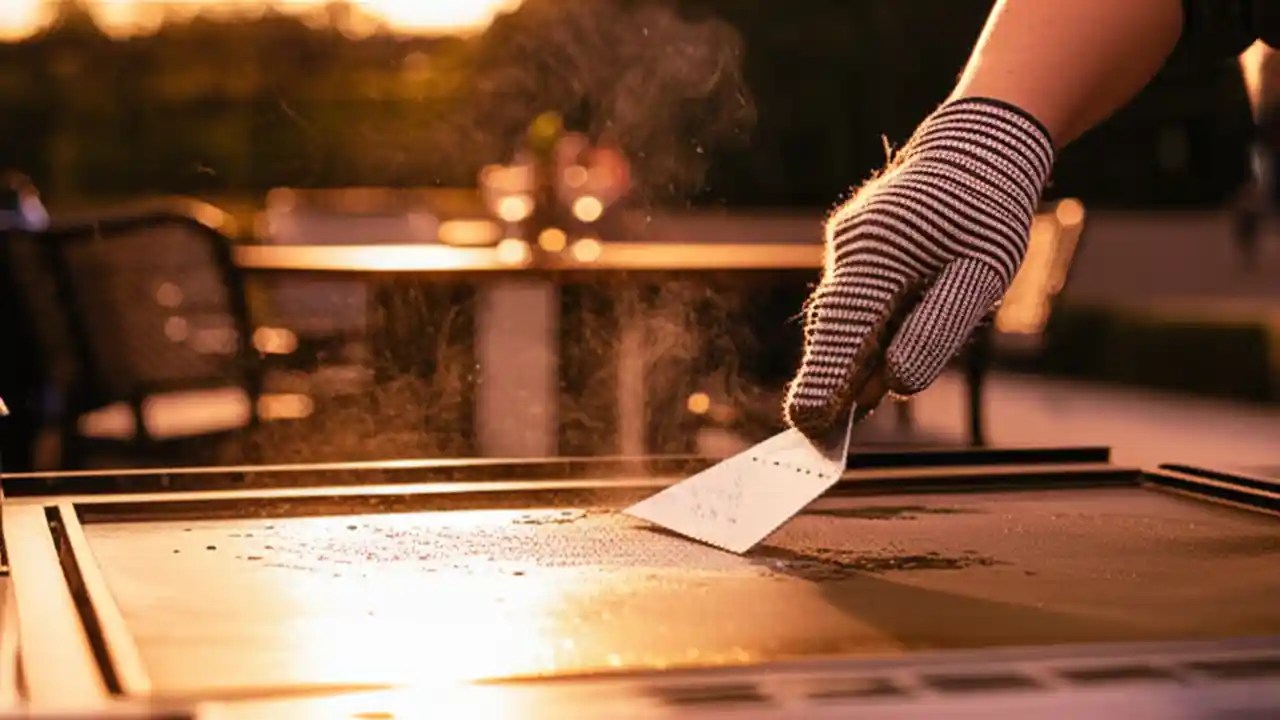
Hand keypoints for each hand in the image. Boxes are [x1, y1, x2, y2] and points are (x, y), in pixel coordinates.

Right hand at [784, 97, 1053, 439]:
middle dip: (833, 381)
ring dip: (855, 360)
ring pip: (846, 318)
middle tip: (830, 435)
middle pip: (835, 330)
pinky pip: (858, 300)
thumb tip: (896, 384)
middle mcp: (851, 249)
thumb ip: (937, 330)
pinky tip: (885, 357)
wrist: (982, 142)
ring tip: (865, 403)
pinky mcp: (859, 246)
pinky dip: (867, 333)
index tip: (805, 423)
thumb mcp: (981, 273)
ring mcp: (850, 245)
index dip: (822, 381)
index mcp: (878, 254)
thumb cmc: (989, 207)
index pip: (840, 331)